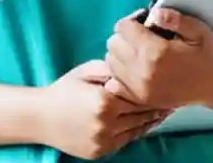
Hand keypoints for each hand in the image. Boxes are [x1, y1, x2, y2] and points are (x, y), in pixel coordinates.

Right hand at [35, 60, 170, 159]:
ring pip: (137, 129)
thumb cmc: (65, 89)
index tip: (169, 85)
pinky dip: (138, 131)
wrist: (38, 117)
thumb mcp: (88, 70)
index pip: (139, 95)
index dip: (155, 91)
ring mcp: (103, 140)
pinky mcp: (100, 151)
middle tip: (173, 98)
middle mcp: (106, 123)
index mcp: (105, 101)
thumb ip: (113, 67)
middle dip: (158, 106)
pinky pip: (126, 140)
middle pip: (141, 113)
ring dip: (152, 120)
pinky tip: (147, 122)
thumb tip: (136, 61)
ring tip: (165, 110)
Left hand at [104, 8, 212, 109]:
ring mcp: (139, 88)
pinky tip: (135, 70)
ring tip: (139, 53)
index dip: (132, 21)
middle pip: (113, 44)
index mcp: (155, 52)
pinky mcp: (139, 99)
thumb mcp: (198, 30)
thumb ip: (175, 19)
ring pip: (111, 63)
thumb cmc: (207, 55)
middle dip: (125, 36)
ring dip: (121, 54)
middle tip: (142, 37)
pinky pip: (114, 84)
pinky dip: (120, 74)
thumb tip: (154, 14)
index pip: (123, 28)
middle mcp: (142, 71)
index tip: (144, 22)